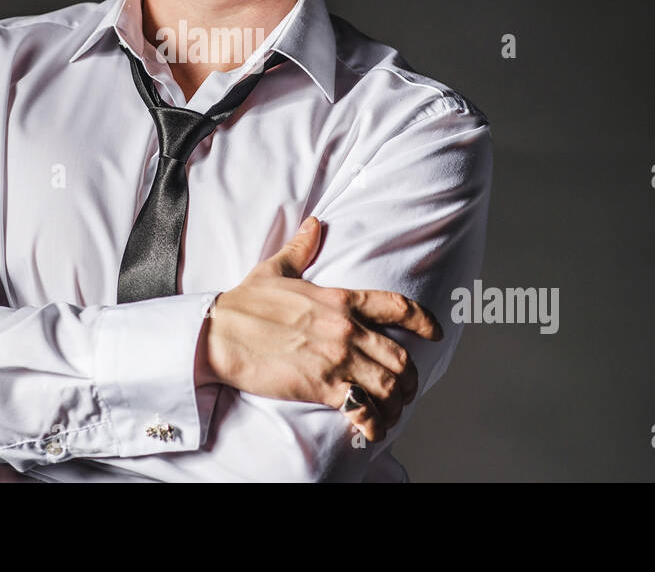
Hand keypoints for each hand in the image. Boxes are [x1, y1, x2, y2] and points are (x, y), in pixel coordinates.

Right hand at [194, 216, 440, 441]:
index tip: (436, 333)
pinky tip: (374, 430)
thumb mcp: (276, 268)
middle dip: (410, 377)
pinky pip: (364, 408)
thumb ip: (301, 248)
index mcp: (339, 298)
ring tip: (393, 411)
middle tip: (407, 388)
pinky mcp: (322, 385)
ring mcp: (336, 358)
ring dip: (398, 401)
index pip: (396, 306)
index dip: (424, 320)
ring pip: (390, 384)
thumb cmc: (244, 302)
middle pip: (401, 356)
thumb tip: (313, 224)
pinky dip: (375, 423)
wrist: (219, 332)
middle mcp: (346, 328)